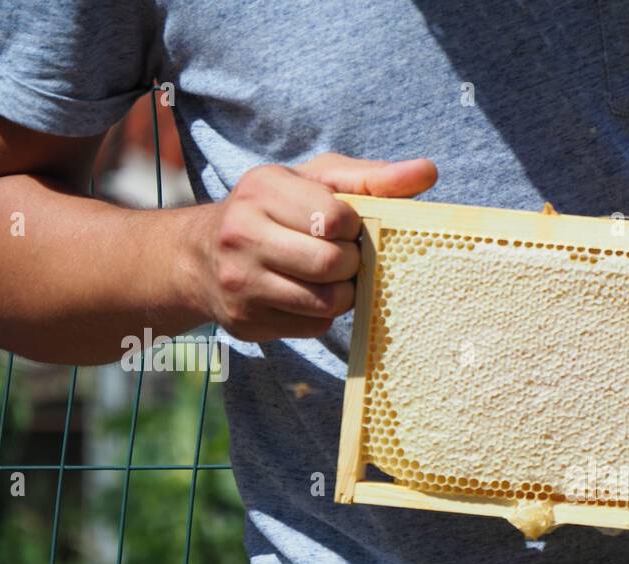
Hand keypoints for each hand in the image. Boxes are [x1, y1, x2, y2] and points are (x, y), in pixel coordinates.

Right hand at [186, 152, 437, 340]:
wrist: (200, 256)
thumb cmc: (275, 211)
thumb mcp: (316, 181)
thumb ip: (372, 178)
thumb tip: (428, 171)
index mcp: (261, 188)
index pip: (335, 218)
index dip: (353, 228)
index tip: (346, 227)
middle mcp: (242, 233)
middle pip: (331, 264)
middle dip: (350, 264)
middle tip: (343, 257)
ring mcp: (240, 282)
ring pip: (326, 302)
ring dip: (343, 294)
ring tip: (329, 277)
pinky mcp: (246, 321)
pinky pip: (313, 326)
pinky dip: (323, 315)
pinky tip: (306, 295)